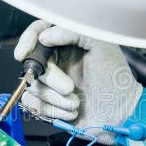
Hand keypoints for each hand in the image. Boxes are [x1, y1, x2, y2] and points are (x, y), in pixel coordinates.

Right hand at [14, 20, 143, 144]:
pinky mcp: (48, 105)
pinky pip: (32, 105)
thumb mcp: (101, 45)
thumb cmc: (115, 79)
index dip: (27, 40)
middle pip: (32, 63)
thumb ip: (73, 31)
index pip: (38, 33)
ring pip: (31, 87)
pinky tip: (70, 111)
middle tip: (70, 87)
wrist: (120, 114)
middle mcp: (56, 62)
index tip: (24, 53)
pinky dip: (52, 111)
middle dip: (50, 79)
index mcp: (66, 43)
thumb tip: (45, 36)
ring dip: (55, 99)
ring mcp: (51, 84)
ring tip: (76, 102)